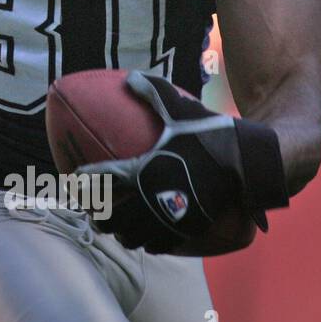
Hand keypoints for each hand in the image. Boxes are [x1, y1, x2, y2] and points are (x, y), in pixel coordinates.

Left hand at [76, 71, 288, 253]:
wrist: (246, 162)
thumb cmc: (209, 133)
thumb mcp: (179, 109)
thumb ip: (152, 93)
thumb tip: (130, 76)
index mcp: (141, 168)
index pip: (99, 178)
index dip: (82, 183)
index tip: (74, 183)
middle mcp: (149, 196)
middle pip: (110, 215)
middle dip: (98, 216)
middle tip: (93, 212)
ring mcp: (167, 216)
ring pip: (132, 236)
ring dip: (121, 233)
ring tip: (117, 229)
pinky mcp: (186, 229)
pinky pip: (158, 245)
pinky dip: (148, 243)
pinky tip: (147, 240)